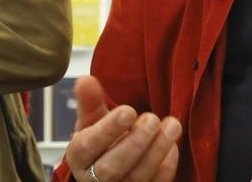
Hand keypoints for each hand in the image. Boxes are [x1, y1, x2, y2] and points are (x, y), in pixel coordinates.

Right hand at [64, 76, 179, 181]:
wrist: (105, 169)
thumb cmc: (99, 141)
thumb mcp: (91, 121)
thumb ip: (89, 101)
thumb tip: (85, 80)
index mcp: (79, 157)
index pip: (88, 146)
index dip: (108, 129)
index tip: (128, 111)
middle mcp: (94, 179)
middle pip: (111, 167)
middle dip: (135, 142)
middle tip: (152, 119)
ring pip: (137, 177)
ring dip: (157, 151)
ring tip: (172, 126)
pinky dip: (166, 167)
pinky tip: (172, 146)